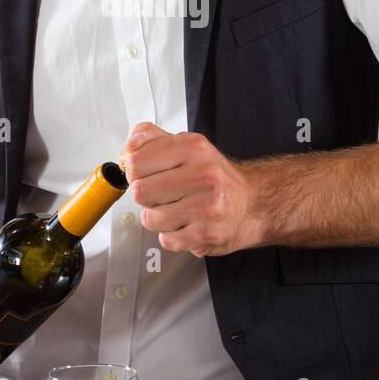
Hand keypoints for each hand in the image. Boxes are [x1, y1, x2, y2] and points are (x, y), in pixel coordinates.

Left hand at [119, 122, 263, 256]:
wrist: (252, 204)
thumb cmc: (215, 177)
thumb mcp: (187, 145)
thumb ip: (151, 139)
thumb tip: (126, 151)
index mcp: (194, 148)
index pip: (136, 161)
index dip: (134, 171)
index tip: (144, 173)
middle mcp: (203, 176)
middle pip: (140, 192)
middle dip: (146, 196)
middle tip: (163, 193)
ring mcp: (206, 208)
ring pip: (150, 219)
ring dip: (158, 217)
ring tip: (178, 209)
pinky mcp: (206, 235)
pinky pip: (166, 239)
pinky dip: (172, 234)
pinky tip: (188, 223)